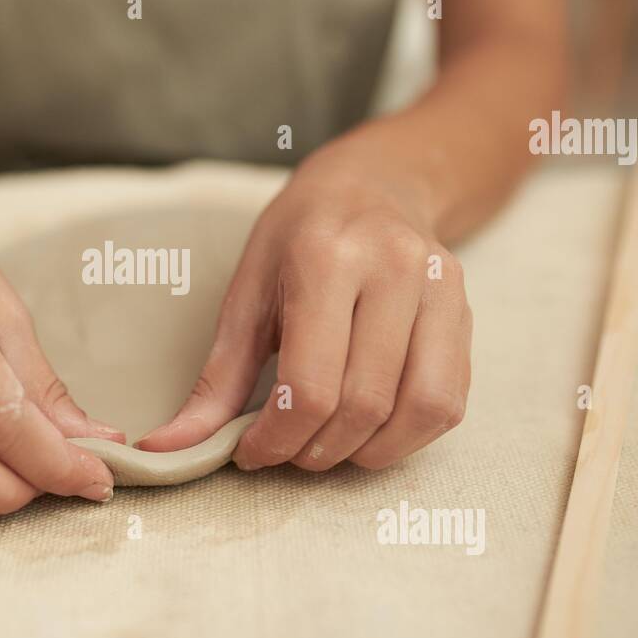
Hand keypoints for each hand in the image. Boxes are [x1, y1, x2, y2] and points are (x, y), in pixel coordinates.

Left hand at [138, 143, 471, 471]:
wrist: (373, 185)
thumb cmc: (299, 238)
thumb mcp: (246, 293)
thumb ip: (217, 378)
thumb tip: (172, 446)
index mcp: (327, 257)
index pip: (309, 385)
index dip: (276, 438)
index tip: (252, 451)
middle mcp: (394, 268)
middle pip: (362, 404)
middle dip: (316, 449)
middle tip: (287, 450)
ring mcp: (441, 290)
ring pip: (416, 410)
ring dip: (366, 452)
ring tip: (328, 444)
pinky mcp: (466, 315)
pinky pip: (448, 403)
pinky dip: (406, 437)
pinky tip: (370, 429)